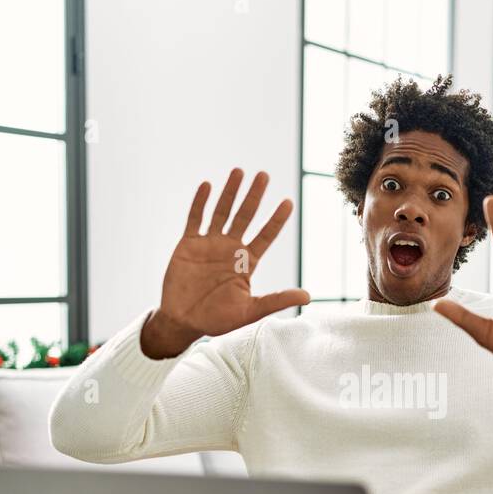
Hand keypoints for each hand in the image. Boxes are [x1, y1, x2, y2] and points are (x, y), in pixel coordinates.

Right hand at [143, 169, 306, 357]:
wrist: (184, 322)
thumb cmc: (218, 319)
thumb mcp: (250, 311)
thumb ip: (276, 300)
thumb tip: (308, 296)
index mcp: (246, 262)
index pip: (266, 235)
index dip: (276, 220)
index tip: (288, 202)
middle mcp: (230, 248)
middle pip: (245, 216)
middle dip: (254, 196)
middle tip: (264, 175)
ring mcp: (209, 244)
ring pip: (222, 212)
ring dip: (230, 192)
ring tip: (239, 171)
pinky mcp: (188, 244)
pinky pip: (195, 219)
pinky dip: (200, 203)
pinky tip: (207, 186)